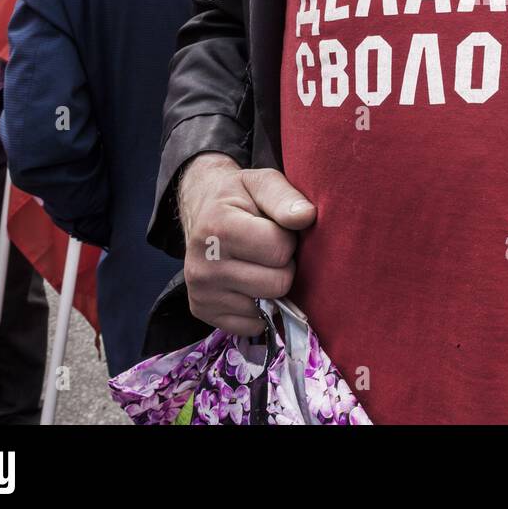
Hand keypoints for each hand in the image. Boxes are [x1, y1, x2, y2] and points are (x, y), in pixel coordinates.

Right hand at [178, 153, 315, 334]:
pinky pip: (252, 326)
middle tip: (269, 250)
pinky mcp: (202, 312)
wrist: (202, 211)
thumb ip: (285, 197)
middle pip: (278, 283)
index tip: (276, 229)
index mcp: (218, 228)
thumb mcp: (261, 182)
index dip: (288, 239)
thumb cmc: (239, 197)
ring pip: (267, 307)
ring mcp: (201, 293)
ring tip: (258, 264)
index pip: (280, 250)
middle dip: (283, 265)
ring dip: (271, 287)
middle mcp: (203, 266)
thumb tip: (307, 216)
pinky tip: (249, 284)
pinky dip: (259, 309)